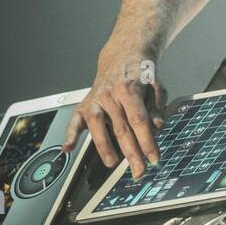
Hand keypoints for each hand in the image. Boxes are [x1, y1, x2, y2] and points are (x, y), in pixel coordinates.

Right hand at [62, 58, 165, 179]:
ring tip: (112, 163)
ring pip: (97, 126)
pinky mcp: (85, 103)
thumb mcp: (156, 85)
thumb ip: (157, 106)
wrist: (123, 54)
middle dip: (131, 153)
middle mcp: (109, 94)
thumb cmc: (141, 72)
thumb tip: (156, 126)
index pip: (138, 120)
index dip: (146, 141)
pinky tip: (68, 148)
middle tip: (139, 170)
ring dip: (104, 147)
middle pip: (121, 128)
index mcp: (129, 89)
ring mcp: (95, 99)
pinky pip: (75, 120)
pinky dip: (70, 135)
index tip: (153, 158)